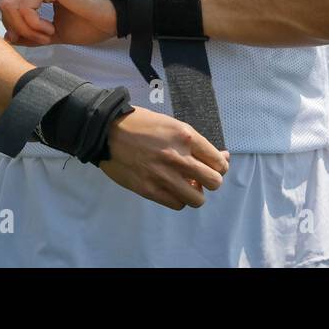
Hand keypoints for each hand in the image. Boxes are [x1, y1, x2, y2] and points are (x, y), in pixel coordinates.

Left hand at [0, 0, 116, 46]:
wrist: (116, 16)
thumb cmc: (91, 22)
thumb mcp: (53, 32)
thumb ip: (30, 33)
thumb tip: (8, 37)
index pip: (10, 4)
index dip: (15, 26)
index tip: (37, 40)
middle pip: (5, 4)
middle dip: (18, 28)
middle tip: (41, 40)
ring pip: (11, 5)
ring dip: (26, 28)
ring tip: (47, 36)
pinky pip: (25, 7)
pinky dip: (33, 24)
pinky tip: (51, 30)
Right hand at [97, 107, 230, 209]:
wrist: (107, 132)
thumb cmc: (141, 124)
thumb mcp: (172, 125)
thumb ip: (195, 143)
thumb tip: (221, 158)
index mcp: (186, 136)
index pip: (218, 162)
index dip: (220, 166)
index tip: (215, 166)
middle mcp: (179, 157)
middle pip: (214, 182)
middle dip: (211, 181)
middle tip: (201, 177)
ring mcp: (164, 176)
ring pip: (198, 199)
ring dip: (195, 193)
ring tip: (186, 186)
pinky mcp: (149, 190)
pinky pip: (177, 204)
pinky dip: (178, 199)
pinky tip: (171, 189)